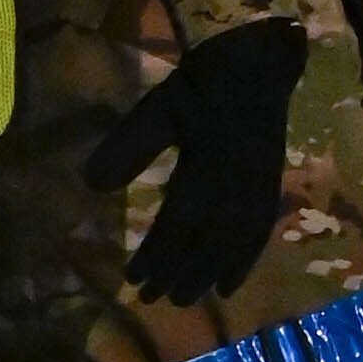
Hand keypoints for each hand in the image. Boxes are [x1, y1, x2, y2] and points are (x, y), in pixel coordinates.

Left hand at [83, 15, 307, 308]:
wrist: (262, 60)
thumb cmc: (206, 80)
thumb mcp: (160, 106)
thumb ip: (130, 147)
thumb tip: (91, 186)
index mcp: (206, 167)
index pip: (178, 224)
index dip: (156, 254)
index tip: (133, 278)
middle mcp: (235, 186)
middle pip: (204, 242)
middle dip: (177, 273)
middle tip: (151, 300)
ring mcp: (257, 189)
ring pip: (231, 244)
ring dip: (206, 275)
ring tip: (185, 301)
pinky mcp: (270, 188)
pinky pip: (260, 234)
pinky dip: (245, 262)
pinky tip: (229, 286)